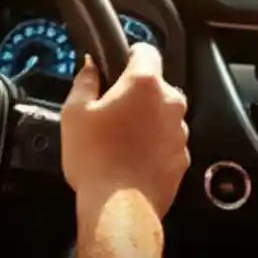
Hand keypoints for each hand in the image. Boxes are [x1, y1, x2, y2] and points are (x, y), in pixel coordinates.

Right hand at [60, 43, 189, 218]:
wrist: (118, 208)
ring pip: (162, 114)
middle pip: (155, 85)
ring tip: (118, 140)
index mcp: (145, 84)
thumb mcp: (75, 113)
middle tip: (109, 111)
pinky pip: (166, 141)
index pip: (146, 50)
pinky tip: (130, 158)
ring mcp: (179, 132)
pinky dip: (152, 145)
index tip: (118, 64)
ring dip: (145, 120)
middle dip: (135, 94)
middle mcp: (170, 103)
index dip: (129, 54)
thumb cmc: (96, 160)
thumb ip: (85, 81)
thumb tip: (91, 68)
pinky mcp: (182, 158)